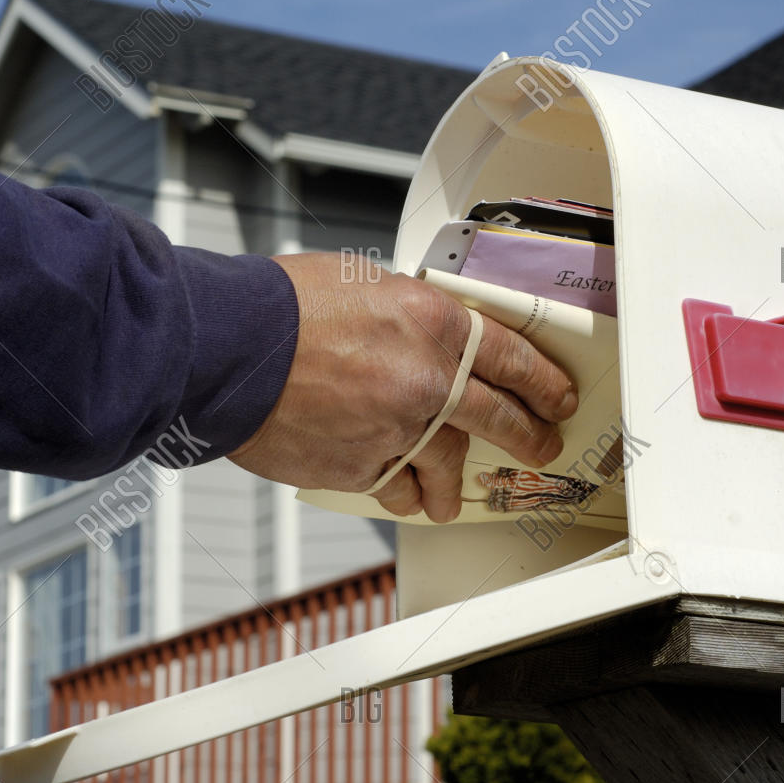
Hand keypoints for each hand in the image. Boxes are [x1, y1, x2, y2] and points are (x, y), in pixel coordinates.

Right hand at [228, 252, 577, 521]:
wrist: (227, 346)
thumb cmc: (280, 306)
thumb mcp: (364, 284)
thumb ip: (407, 318)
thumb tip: (423, 336)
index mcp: (434, 322)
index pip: (512, 356)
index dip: (543, 381)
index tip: (556, 397)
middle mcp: (426, 378)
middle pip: (497, 416)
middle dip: (526, 435)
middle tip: (541, 446)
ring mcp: (397, 427)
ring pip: (445, 464)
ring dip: (453, 484)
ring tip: (454, 498)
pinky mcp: (362, 466)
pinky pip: (396, 486)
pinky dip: (402, 492)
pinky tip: (406, 497)